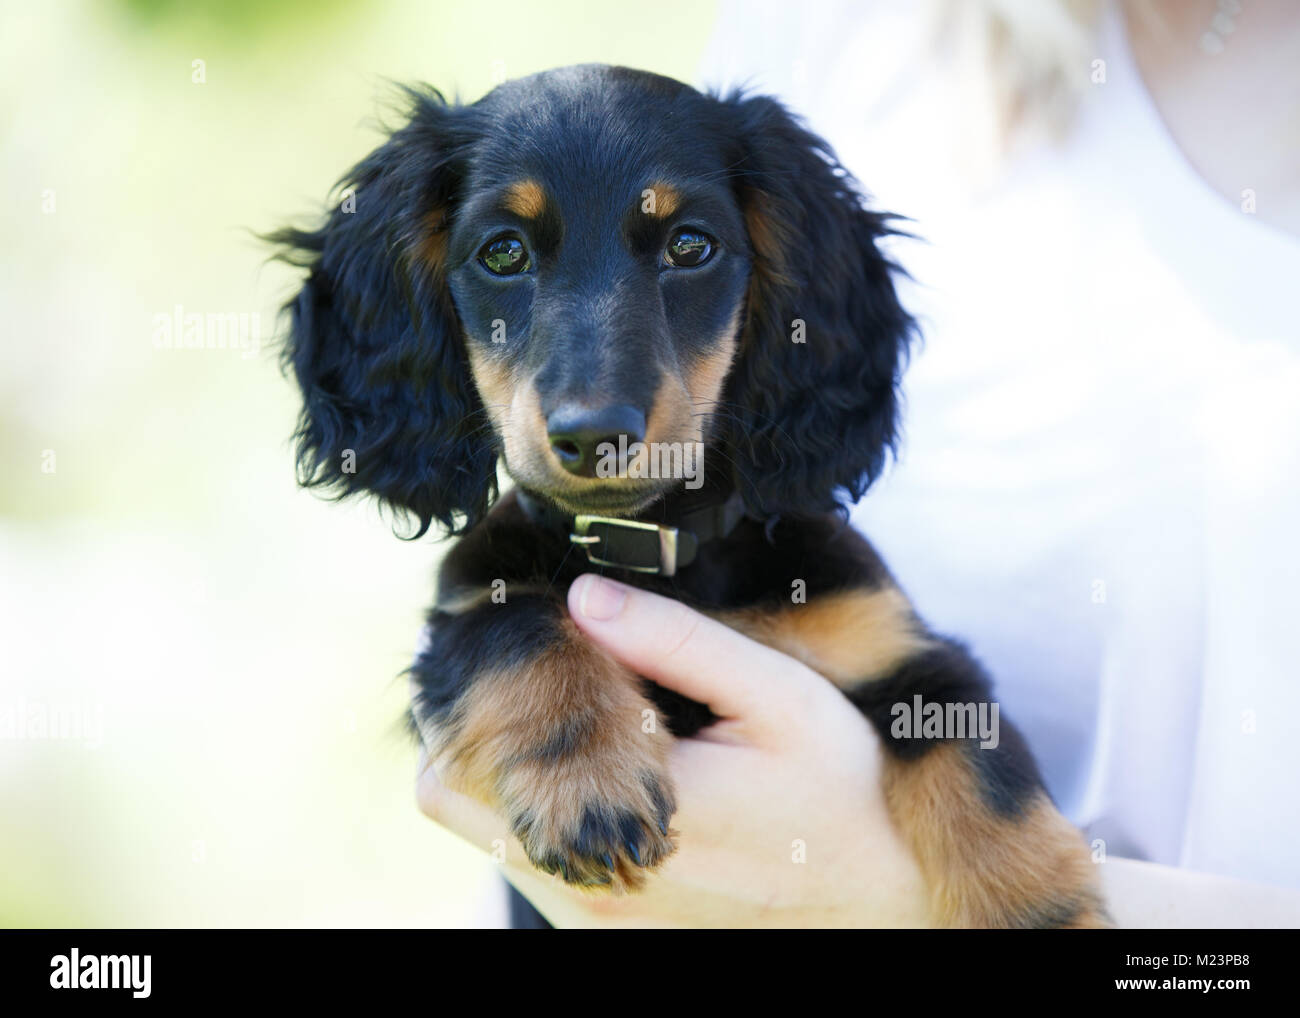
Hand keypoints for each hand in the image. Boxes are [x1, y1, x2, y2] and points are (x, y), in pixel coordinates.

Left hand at [416, 573, 931, 927]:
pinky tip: (595, 770)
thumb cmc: (839, 792)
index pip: (478, 751)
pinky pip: (519, 863)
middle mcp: (591, 876)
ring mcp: (590, 914)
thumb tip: (581, 597)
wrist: (878, 906)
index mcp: (631, 807)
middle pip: (449, 793)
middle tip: (529, 671)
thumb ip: (678, 644)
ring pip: (477, 830)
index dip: (484, 683)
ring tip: (568, 715)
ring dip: (501, 765)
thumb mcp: (778, 699)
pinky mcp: (600, 930)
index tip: (517, 636)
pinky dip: (530, 808)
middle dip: (475, 721)